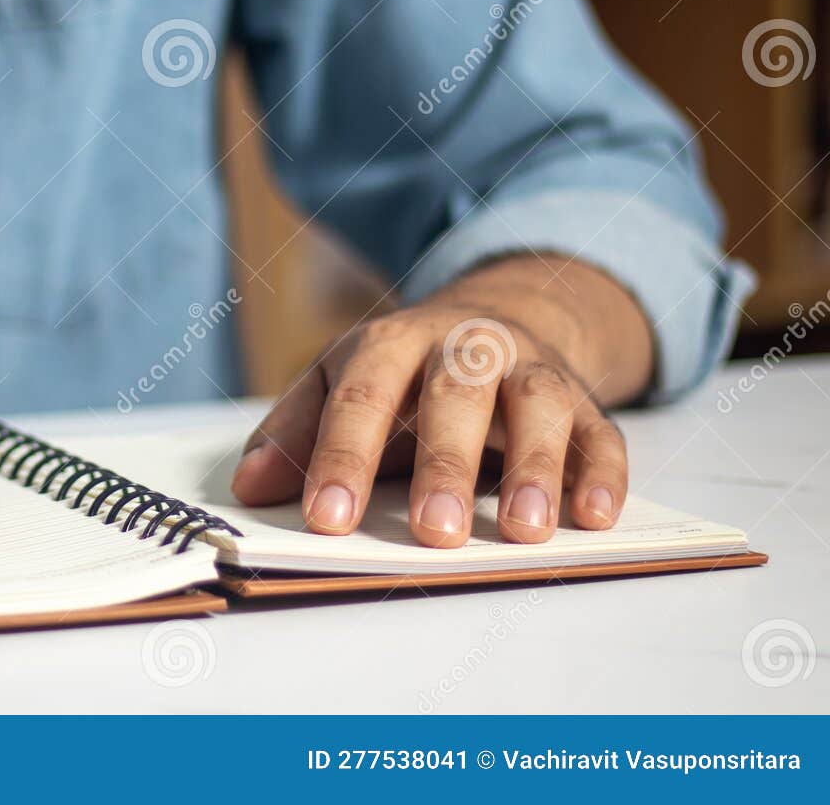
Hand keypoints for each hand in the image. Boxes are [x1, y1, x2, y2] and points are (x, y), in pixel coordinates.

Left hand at [231, 258, 647, 547]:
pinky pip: (601, 431)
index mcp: (390, 342)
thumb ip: (294, 433)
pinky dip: (601, 473)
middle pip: (456, 393)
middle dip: (445, 463)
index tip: (326, 519)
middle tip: (433, 533)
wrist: (491, 318)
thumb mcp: (337, 384)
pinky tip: (594, 517)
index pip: (362, 395)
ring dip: (536, 467)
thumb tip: (249, 487)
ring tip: (524, 532)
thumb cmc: (398, 373)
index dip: (342, 457)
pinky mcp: (583, 400)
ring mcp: (528, 369)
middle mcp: (464, 345)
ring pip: (538, 405)